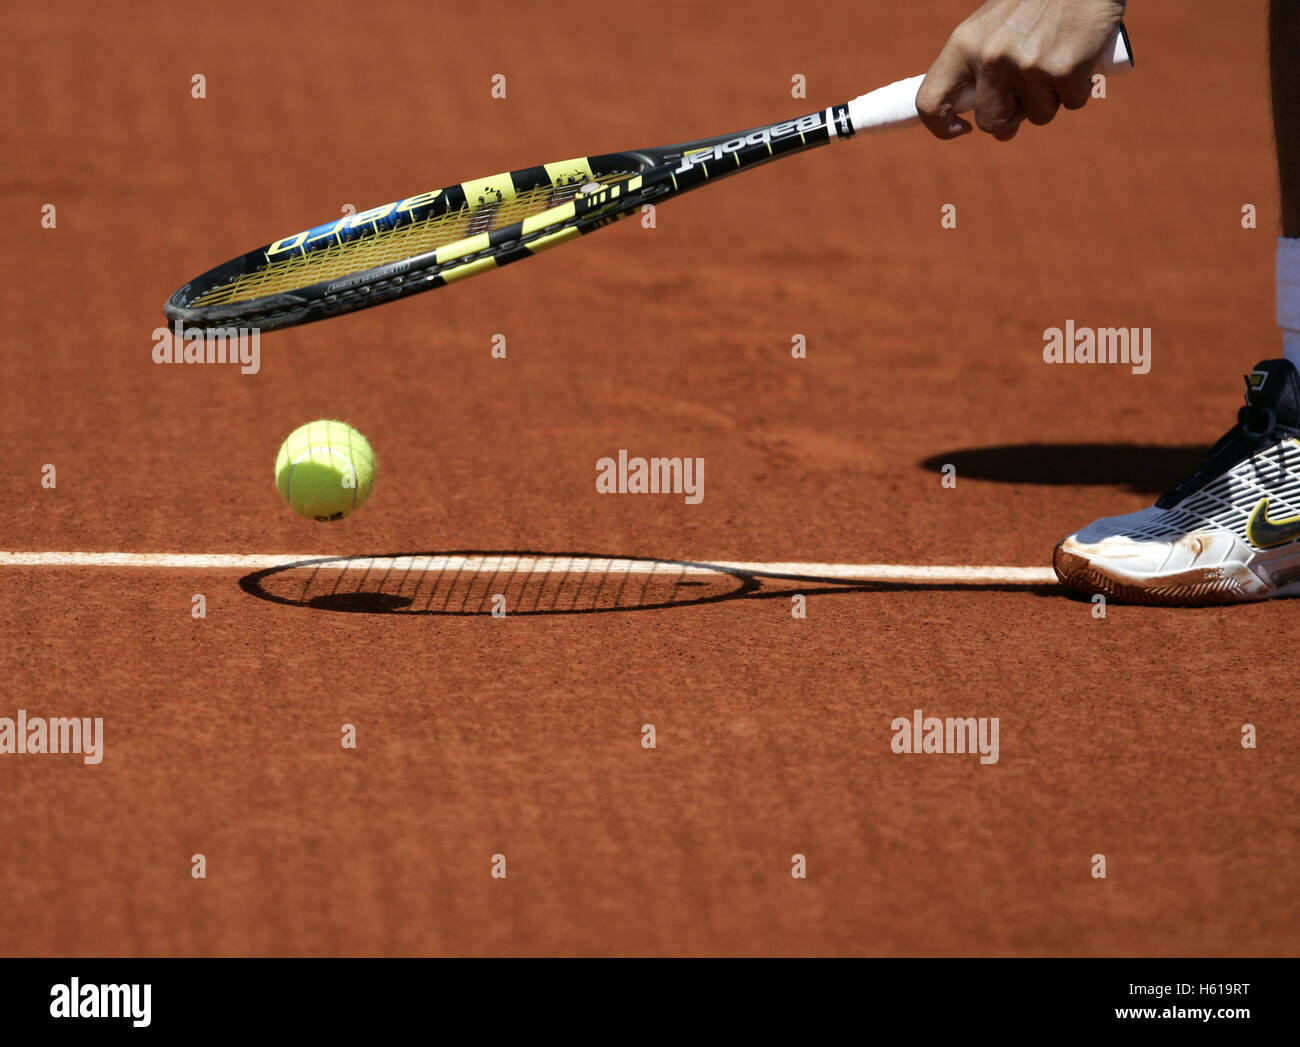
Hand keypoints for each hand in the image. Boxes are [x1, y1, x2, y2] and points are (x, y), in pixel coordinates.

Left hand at [916, 0, 1126, 140]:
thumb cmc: (1036, 1)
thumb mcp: (996, 29)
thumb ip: (987, 78)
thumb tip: (1001, 134)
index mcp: (963, 44)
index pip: (930, 101)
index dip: (941, 125)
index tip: (961, 127)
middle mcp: (990, 57)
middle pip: (991, 121)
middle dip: (1012, 114)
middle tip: (1028, 87)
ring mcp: (1027, 65)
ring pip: (1037, 116)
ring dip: (1051, 99)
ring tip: (1057, 60)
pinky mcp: (1064, 70)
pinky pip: (1072, 102)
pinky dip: (1080, 88)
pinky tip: (1080, 57)